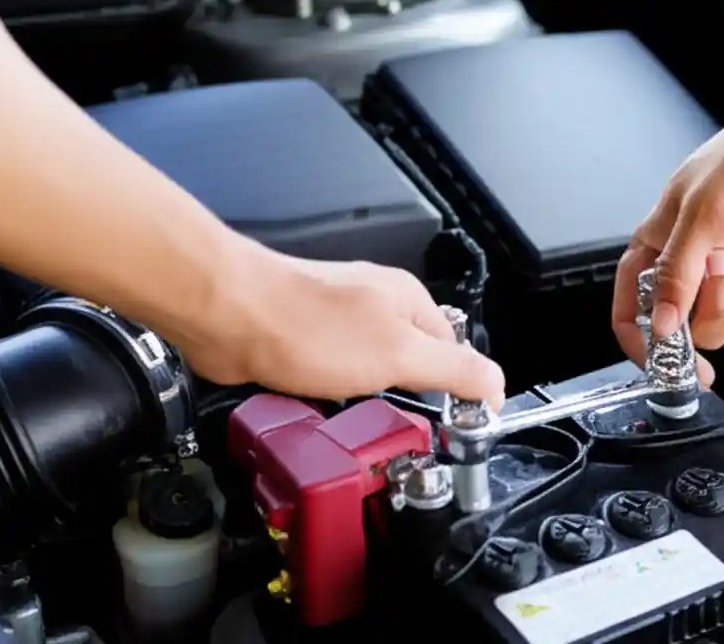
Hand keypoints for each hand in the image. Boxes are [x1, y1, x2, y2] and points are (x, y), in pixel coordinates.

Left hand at [166, 246, 504, 405]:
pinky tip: (318, 399)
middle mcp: (376, 302)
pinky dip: (329, 391)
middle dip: (404, 394)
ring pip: (369, 368)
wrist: (227, 314)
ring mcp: (337, 316)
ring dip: (363, 395)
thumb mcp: (400, 355)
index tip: (448, 423)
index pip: (454, 351)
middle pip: (412, 359)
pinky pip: (331, 372)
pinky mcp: (302, 334)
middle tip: (393, 422)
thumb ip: (454, 369)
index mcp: (409, 300)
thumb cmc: (308, 327)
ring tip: (351, 411)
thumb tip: (496, 385)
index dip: (455, 389)